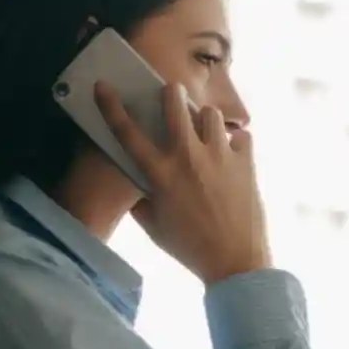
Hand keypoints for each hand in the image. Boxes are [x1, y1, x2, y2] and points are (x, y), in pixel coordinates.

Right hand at [94, 82, 270, 284]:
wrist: (235, 262)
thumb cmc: (190, 247)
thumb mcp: (154, 227)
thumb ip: (141, 200)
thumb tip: (137, 184)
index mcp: (160, 174)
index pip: (128, 133)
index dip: (111, 106)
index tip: (103, 86)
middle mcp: (188, 157)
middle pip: (175, 103)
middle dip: (171, 94)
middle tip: (171, 97)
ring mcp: (219, 156)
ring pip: (211, 114)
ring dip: (205, 120)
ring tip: (206, 134)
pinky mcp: (245, 162)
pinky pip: (241, 135)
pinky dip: (235, 142)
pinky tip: (232, 155)